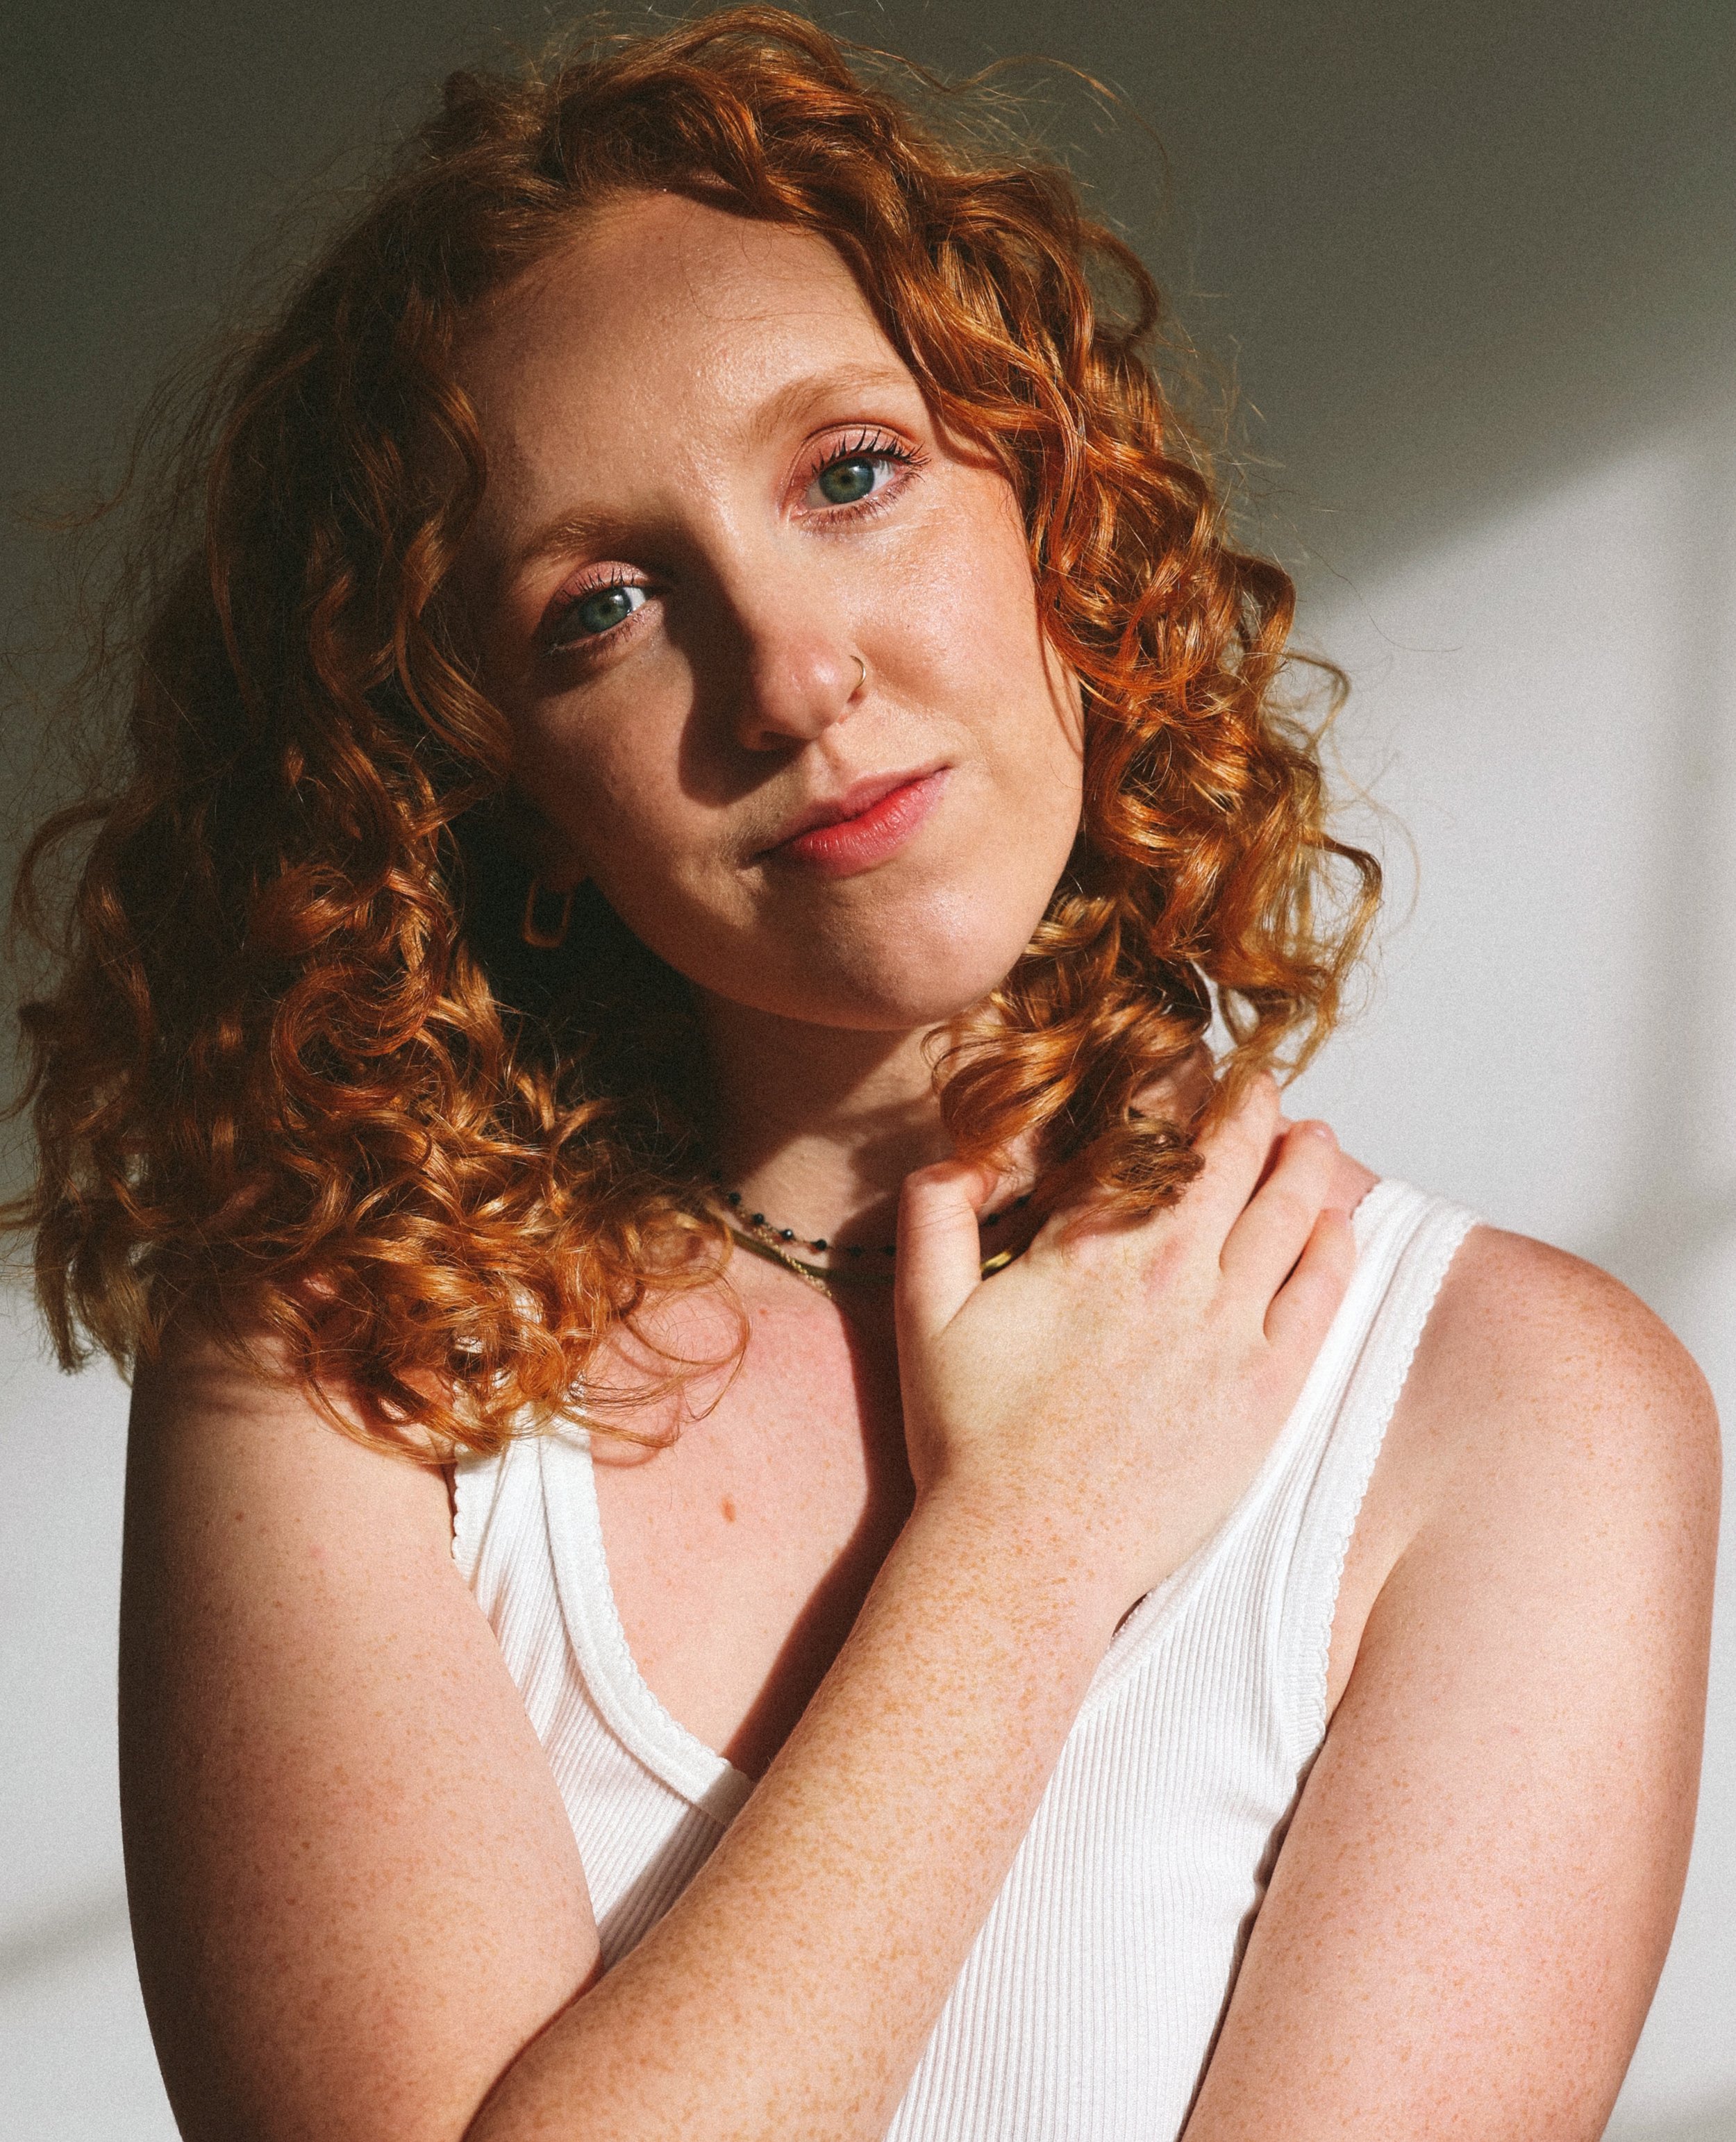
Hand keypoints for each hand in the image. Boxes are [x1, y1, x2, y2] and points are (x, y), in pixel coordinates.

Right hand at [893, 1078, 1354, 1621]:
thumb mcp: (922, 1312)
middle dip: (1253, 1108)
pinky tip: (1334, 1224)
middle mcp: (1168, 1271)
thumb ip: (933, 1213)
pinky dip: (1332, 1244)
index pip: (1151, 1133)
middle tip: (1264, 1085)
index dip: (1179, 1090)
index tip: (1194, 1070)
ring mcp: (1226, 1330)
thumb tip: (960, 1152)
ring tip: (1315, 1136)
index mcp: (1090, 1244)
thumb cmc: (968, 1440)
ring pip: (1288, 1212)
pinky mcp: (1266, 1390)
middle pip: (1233, 1158)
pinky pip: (1319, 1294)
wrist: (1027, 1552)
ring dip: (1306, 1160)